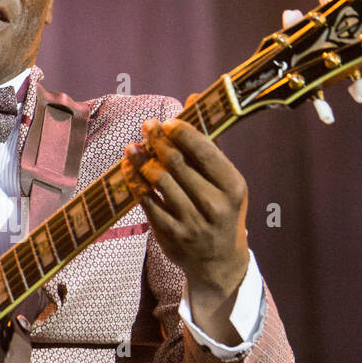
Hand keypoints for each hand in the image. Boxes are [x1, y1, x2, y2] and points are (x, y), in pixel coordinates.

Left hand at [121, 119, 249, 341]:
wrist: (218, 261)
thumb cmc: (222, 212)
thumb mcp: (226, 182)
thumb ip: (207, 145)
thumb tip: (189, 101)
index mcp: (232, 187)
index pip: (204, 152)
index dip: (182, 133)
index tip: (168, 121)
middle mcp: (213, 205)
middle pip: (177, 164)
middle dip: (158, 141)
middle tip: (147, 126)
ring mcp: (191, 221)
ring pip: (159, 181)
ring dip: (142, 160)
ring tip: (132, 146)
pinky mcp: (170, 234)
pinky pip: (147, 201)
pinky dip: (135, 182)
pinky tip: (128, 168)